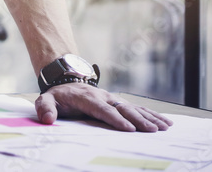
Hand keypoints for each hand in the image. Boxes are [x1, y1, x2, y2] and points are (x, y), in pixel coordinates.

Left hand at [36, 83, 172, 131]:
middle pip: (122, 108)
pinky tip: (165, 122)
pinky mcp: (118, 101)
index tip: (128, 129)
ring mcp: (112, 98)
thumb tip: (47, 120)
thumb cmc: (57, 96)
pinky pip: (137, 107)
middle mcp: (103, 96)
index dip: (115, 119)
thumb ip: (45, 108)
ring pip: (133, 107)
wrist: (65, 81)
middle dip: (138, 119)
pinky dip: (151, 114)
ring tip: (164, 127)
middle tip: (151, 130)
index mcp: (87, 97)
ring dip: (149, 117)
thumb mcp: (46, 99)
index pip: (102, 109)